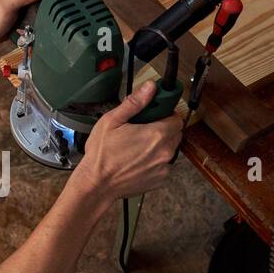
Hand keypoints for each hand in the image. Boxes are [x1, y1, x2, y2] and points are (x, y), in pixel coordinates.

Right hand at [73, 81, 185, 200]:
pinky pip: (163, 166)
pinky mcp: (159, 180)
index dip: (167, 115)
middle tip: (144, 130)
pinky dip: (155, 162)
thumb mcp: (112, 121)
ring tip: (138, 148)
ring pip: (170, 150)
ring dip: (160, 146)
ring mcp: (163, 168)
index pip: (177, 118)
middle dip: (164, 130)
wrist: (97, 185)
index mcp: (156, 134)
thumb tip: (150, 87)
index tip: (155, 115)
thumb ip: (135, 103)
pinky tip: (137, 161)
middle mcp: (165, 152)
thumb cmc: (102, 154)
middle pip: (175, 134)